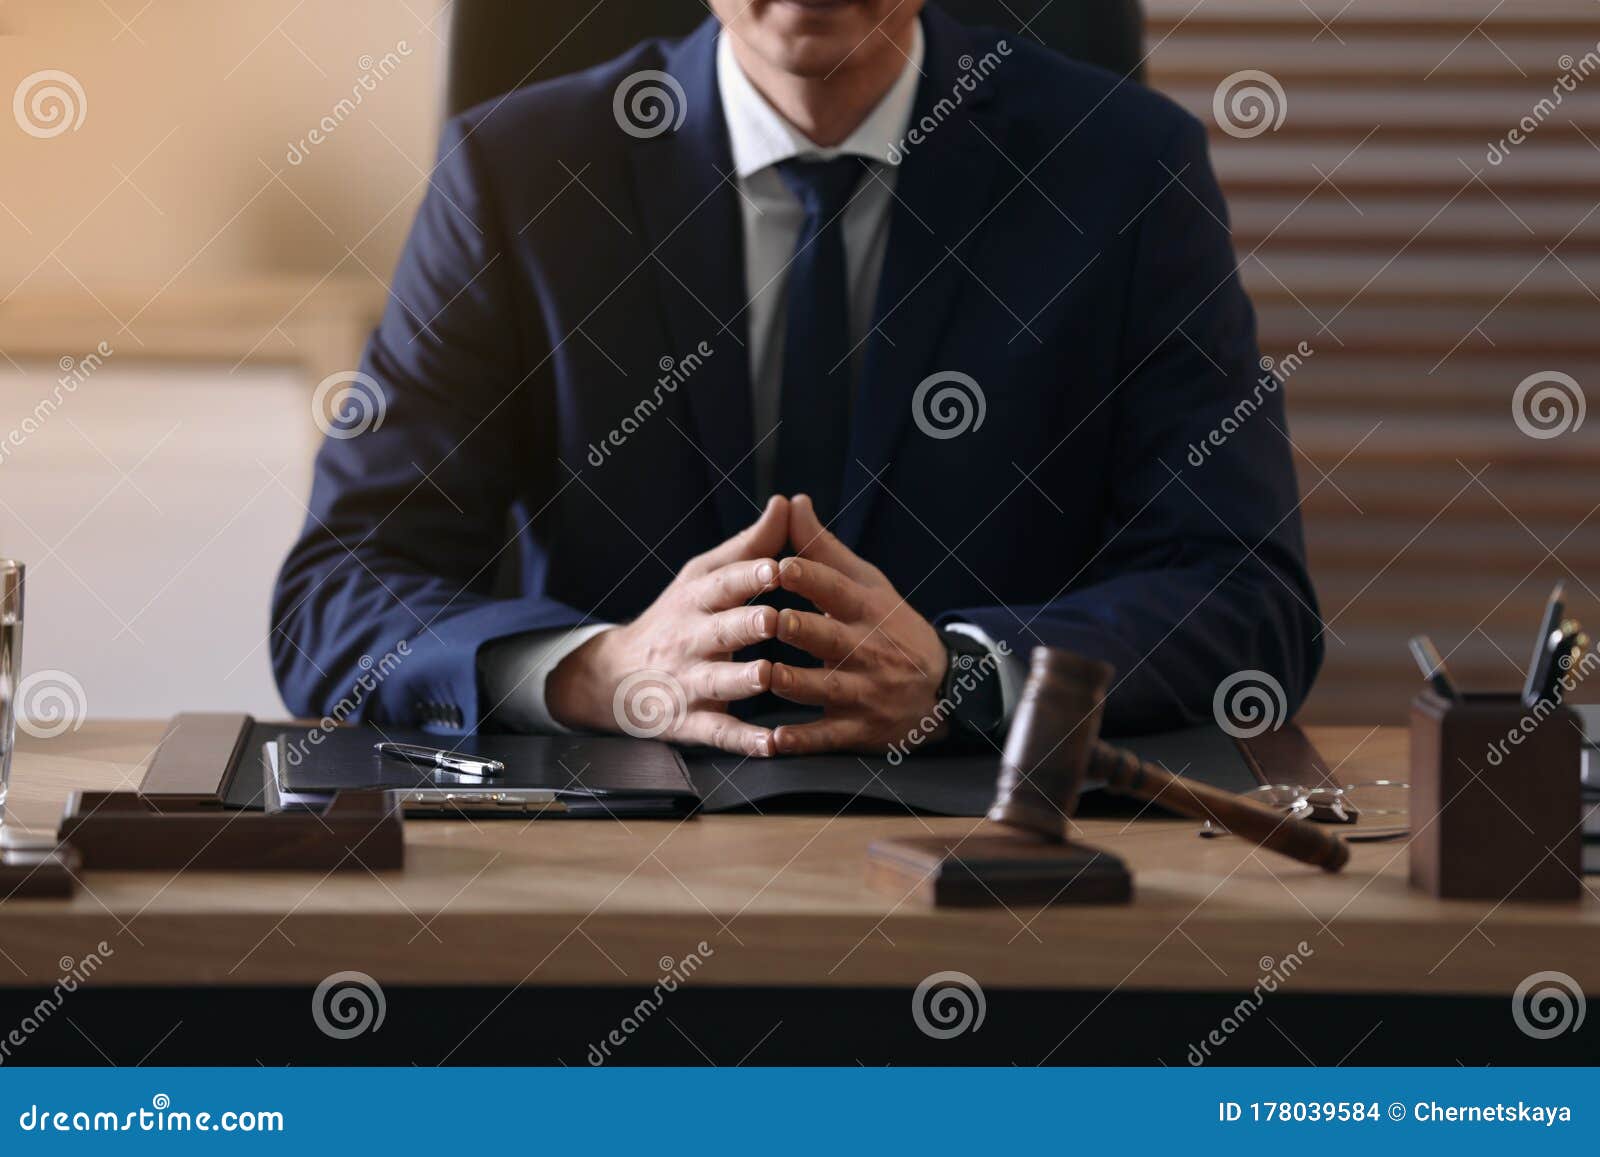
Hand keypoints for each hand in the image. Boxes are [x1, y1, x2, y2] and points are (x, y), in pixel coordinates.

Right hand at [546, 495, 789, 755]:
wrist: (617, 677)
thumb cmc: (678, 617)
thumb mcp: (704, 576)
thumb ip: (750, 545)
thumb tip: (788, 502)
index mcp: (698, 599)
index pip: (723, 584)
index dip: (748, 576)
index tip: (775, 567)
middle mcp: (691, 639)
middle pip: (720, 630)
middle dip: (745, 625)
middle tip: (773, 618)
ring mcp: (689, 682)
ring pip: (718, 681)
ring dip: (742, 680)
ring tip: (766, 675)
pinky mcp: (691, 723)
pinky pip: (718, 733)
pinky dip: (743, 742)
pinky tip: (770, 746)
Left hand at [769, 494, 949, 754]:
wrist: (943, 688)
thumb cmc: (891, 626)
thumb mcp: (868, 583)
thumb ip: (823, 547)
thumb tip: (792, 501)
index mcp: (864, 609)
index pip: (834, 589)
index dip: (808, 577)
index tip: (778, 564)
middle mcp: (864, 649)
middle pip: (827, 638)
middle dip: (799, 629)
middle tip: (769, 620)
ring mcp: (861, 692)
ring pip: (823, 687)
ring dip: (793, 683)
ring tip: (765, 676)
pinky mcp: (857, 730)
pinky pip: (826, 736)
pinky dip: (801, 739)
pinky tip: (774, 739)